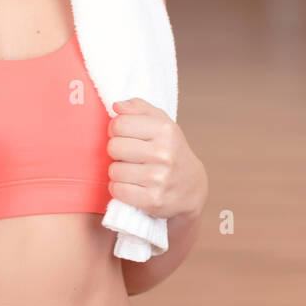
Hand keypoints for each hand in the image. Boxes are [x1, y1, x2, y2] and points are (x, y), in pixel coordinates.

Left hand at [106, 98, 206, 219]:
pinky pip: (117, 190)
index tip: (125, 136)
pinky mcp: (152, 200)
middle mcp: (164, 153)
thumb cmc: (171, 152)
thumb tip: (116, 105)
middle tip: (130, 156)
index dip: (117, 130)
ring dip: (119, 172)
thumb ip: (139, 109)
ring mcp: (159, 178)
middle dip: (117, 152)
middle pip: (114, 147)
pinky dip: (120, 189)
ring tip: (134, 172)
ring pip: (114, 170)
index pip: (119, 123)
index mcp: (165, 130)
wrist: (191, 189)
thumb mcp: (162, 125)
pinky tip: (133, 186)